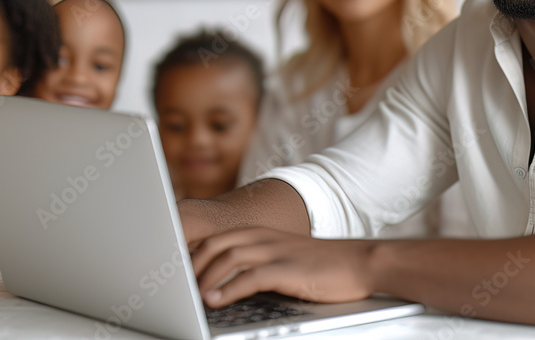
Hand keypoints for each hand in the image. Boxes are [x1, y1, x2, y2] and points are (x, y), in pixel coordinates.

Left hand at [190, 227, 376, 307]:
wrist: (359, 262)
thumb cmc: (321, 265)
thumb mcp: (283, 257)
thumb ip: (256, 262)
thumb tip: (223, 282)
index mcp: (260, 233)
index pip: (215, 238)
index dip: (192, 254)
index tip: (175, 274)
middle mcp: (264, 237)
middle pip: (215, 244)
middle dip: (192, 265)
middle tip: (177, 287)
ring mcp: (275, 251)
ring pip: (227, 257)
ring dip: (205, 278)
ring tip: (192, 296)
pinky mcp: (287, 269)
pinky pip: (250, 277)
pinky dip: (228, 289)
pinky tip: (216, 301)